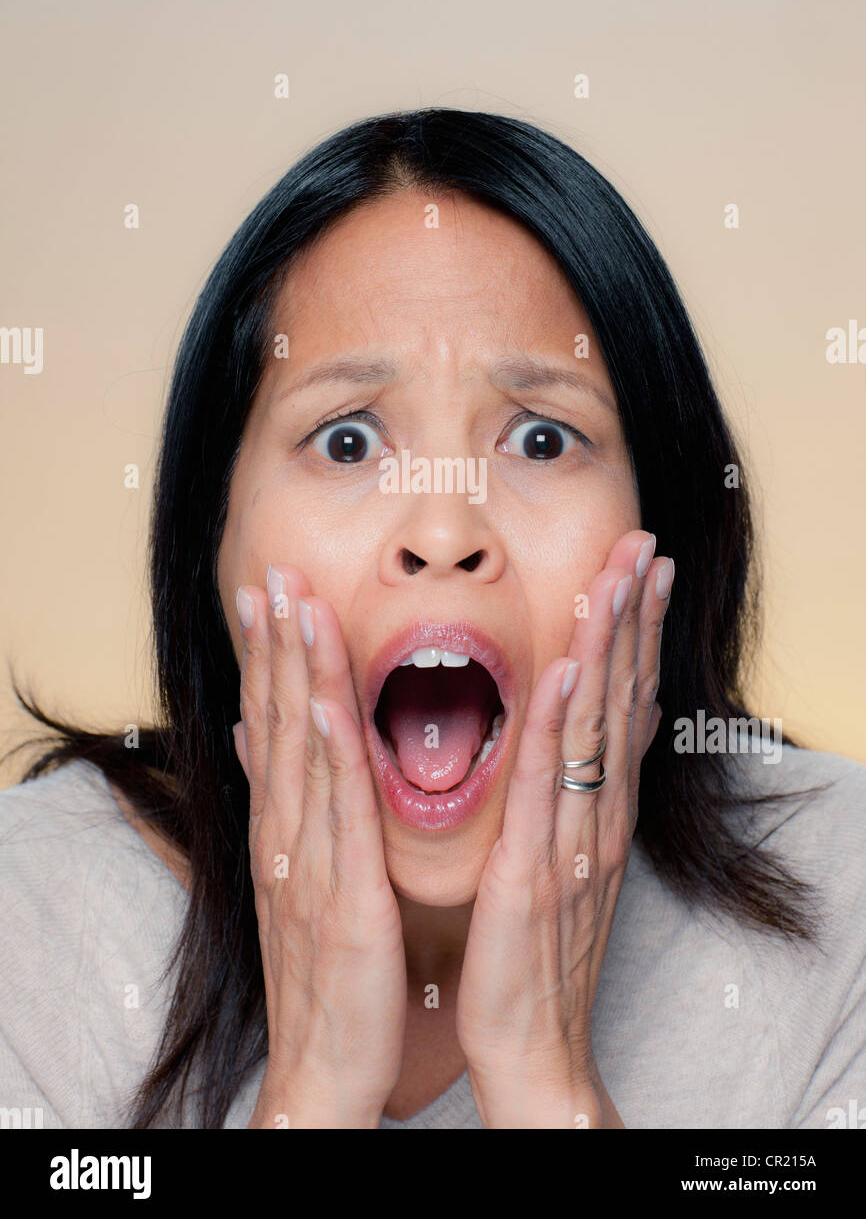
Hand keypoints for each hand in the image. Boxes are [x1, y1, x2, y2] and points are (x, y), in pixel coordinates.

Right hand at [234, 564, 406, 1128]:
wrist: (326, 1063)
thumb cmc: (326, 970)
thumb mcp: (299, 878)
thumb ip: (286, 803)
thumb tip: (259, 736)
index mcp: (286, 829)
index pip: (274, 724)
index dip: (270, 655)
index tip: (269, 591)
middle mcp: (288, 835)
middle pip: (278, 722)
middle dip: (276, 643)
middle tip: (274, 572)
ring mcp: (309, 863)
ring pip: (302, 751)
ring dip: (297, 673)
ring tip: (293, 605)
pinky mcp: (342, 896)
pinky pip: (337, 814)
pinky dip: (328, 754)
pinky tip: (326, 703)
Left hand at [455, 530, 672, 1127]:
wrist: (532, 1047)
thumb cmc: (534, 954)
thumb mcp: (558, 862)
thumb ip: (563, 800)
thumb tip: (565, 742)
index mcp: (596, 812)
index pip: (623, 704)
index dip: (635, 633)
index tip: (642, 568)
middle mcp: (597, 816)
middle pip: (621, 700)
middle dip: (631, 617)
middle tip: (642, 544)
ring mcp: (573, 840)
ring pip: (594, 725)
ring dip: (607, 644)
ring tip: (617, 574)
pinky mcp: (535, 870)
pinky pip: (549, 784)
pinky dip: (561, 722)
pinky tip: (568, 666)